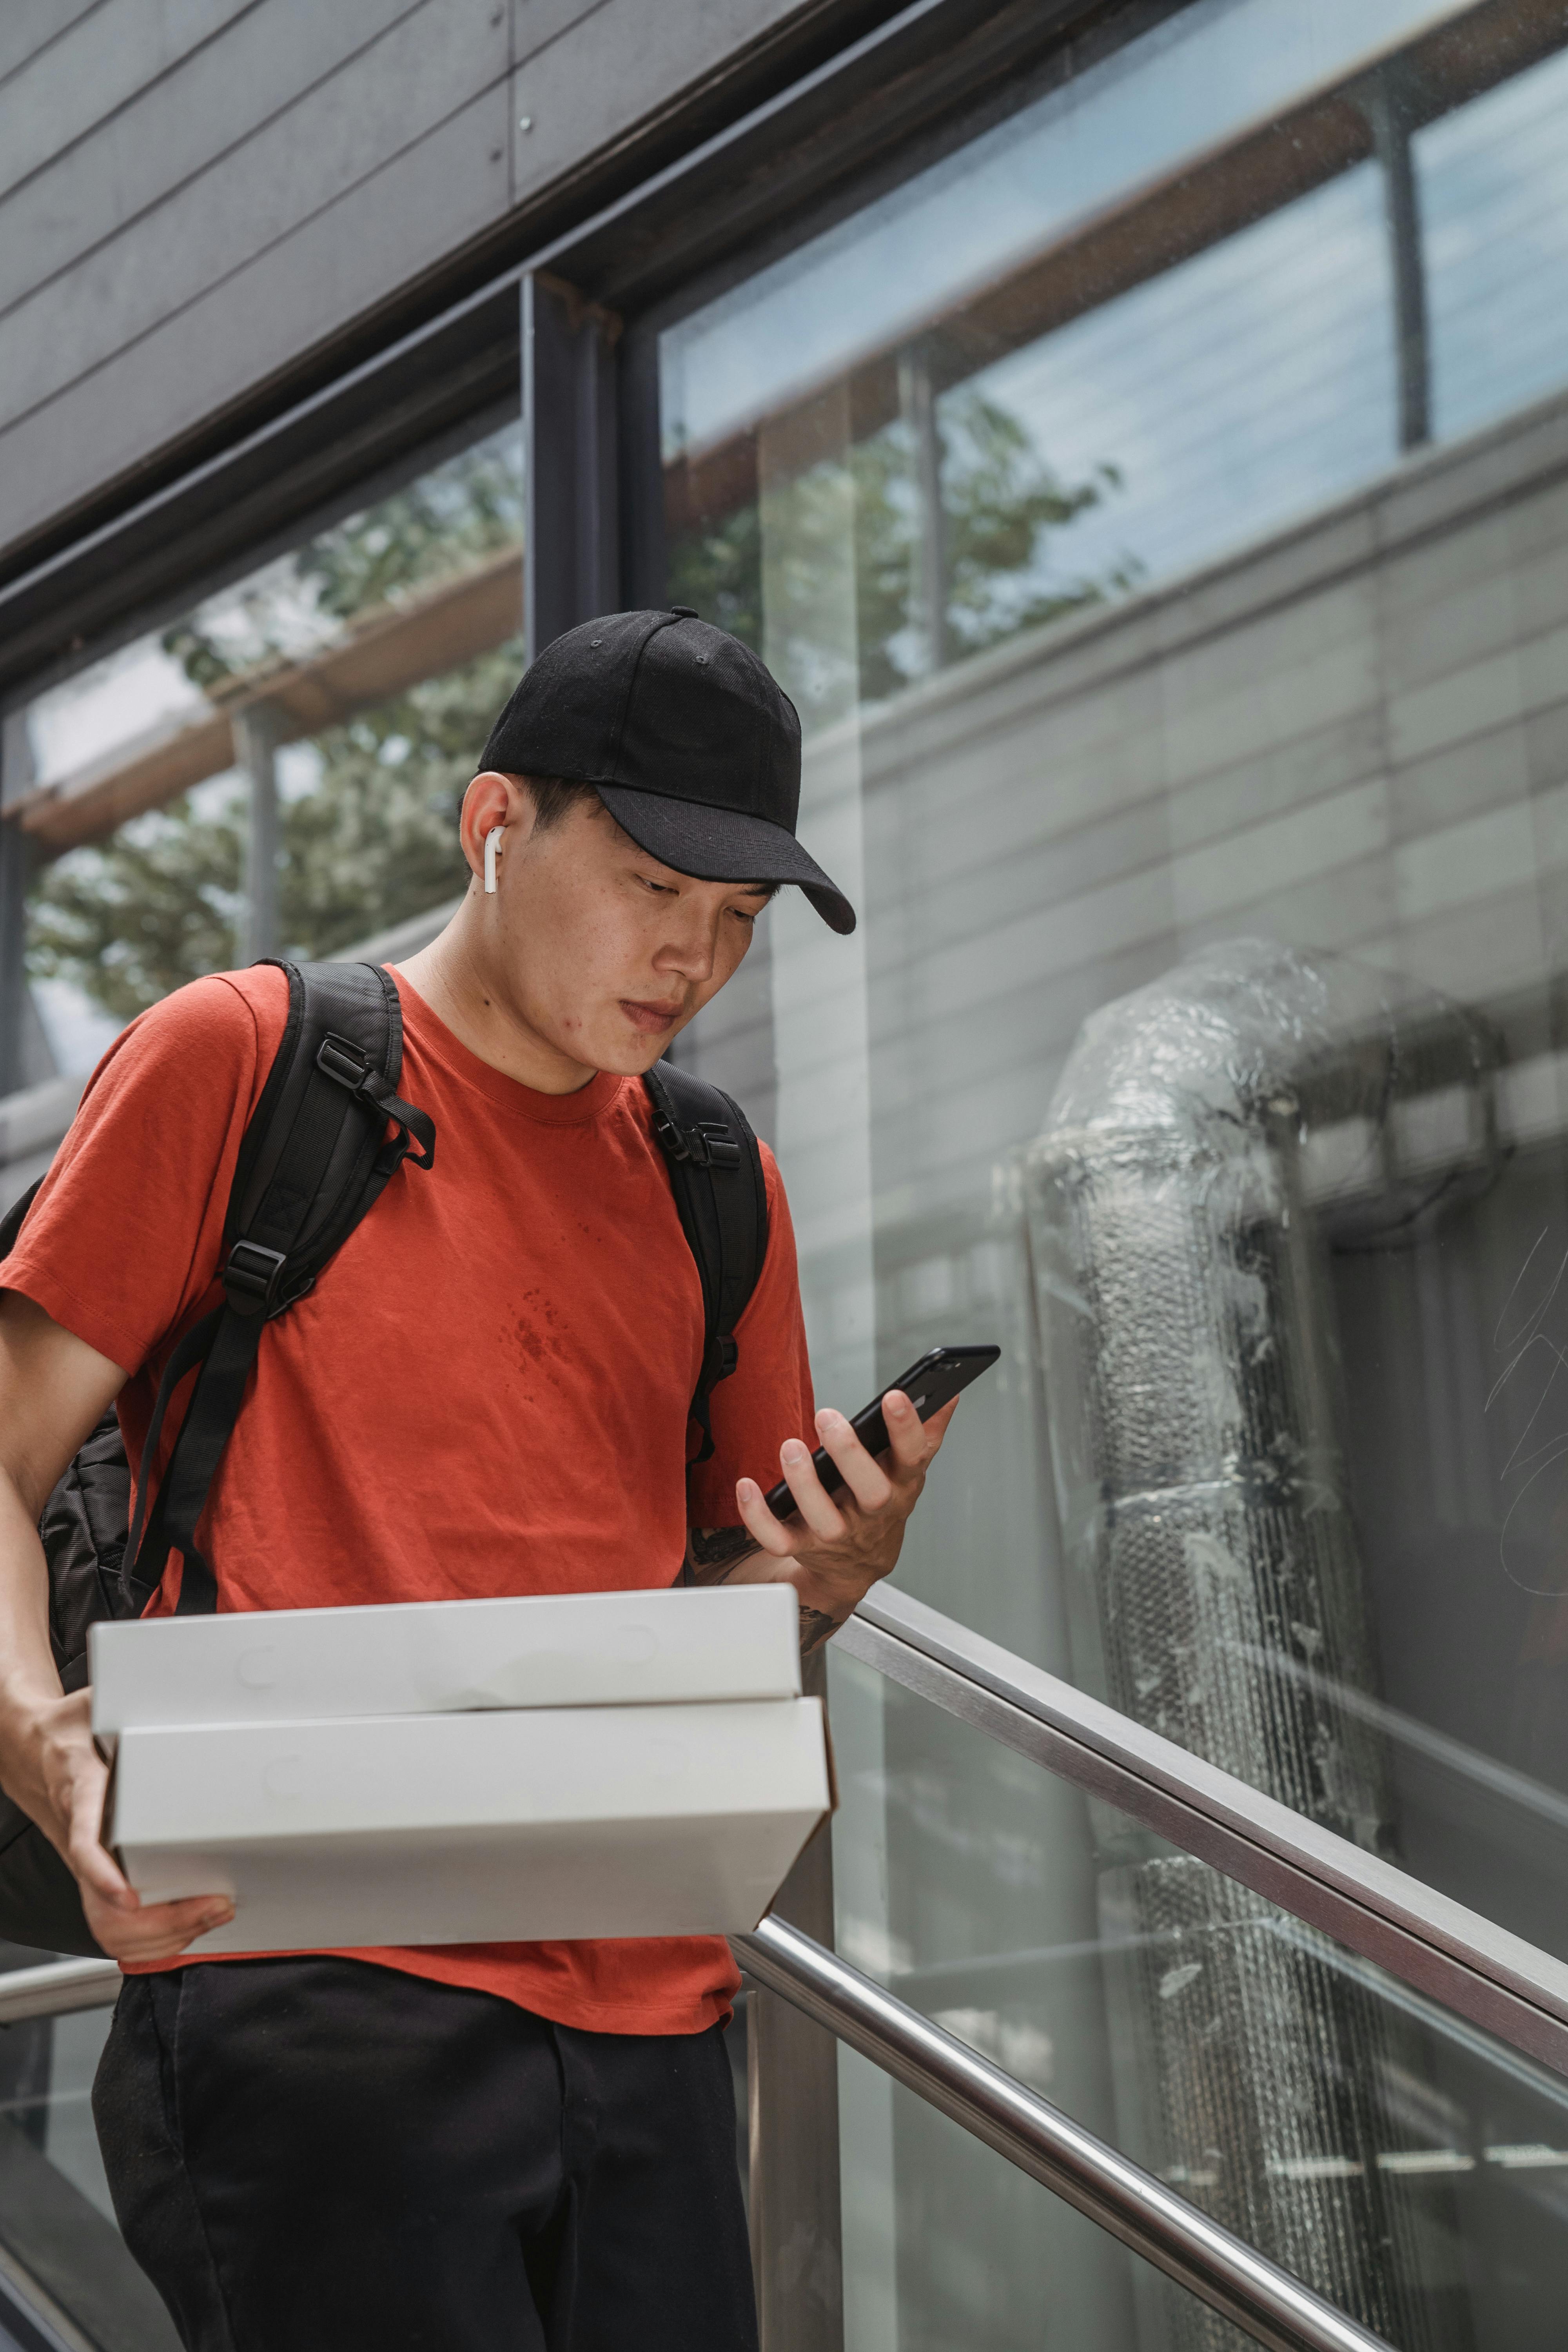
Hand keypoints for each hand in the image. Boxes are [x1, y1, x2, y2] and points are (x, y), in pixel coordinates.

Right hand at [5, 1688, 233, 1962]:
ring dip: (160, 1935)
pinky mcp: (94, 1873)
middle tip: (212, 1904)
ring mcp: (86, 1861)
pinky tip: (185, 1928)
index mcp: (80, 1789)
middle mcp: (80, 1834)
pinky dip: (149, 1939)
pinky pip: (111, 1924)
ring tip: (209, 1917)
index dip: (101, 1871)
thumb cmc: (68, 1727)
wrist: (30, 1749)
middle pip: (106, 1904)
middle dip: (160, 1919)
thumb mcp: (93, 1702)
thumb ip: (126, 1696)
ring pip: (108, 1925)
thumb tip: (162, 1677)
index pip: (84, 1837)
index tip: (128, 1894)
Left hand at [734, 1391, 959, 1648]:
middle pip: (870, 1492)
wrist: (859, 1563)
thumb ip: (926, 1432)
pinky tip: (747, 1485)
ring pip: (824, 1519)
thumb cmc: (882, 1504)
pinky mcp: (803, 1547)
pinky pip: (778, 1539)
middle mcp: (872, 1514)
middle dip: (849, 1454)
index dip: (906, 1429)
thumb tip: (948, 1395)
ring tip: (791, 1447)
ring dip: (805, 1483)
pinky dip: (759, 1517)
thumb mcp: (908, 1469)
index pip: (913, 1457)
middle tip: (828, 1416)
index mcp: (900, 1486)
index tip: (894, 1396)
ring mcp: (837, 1534)